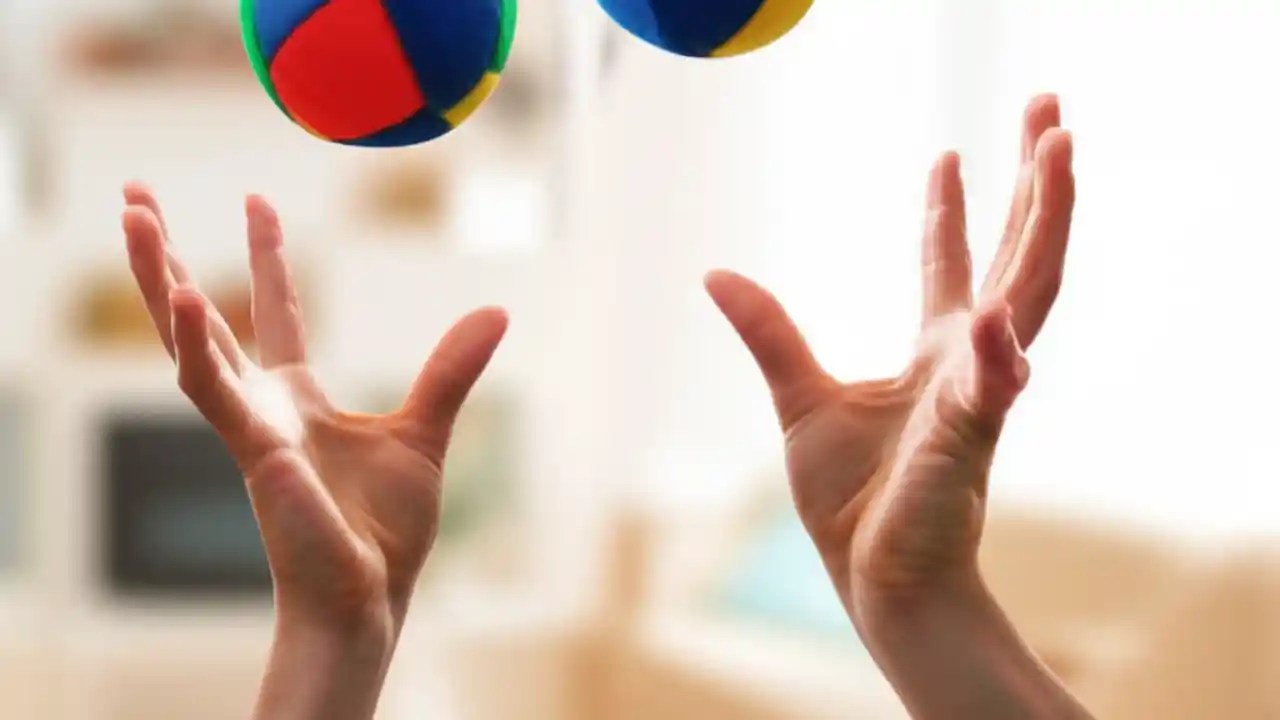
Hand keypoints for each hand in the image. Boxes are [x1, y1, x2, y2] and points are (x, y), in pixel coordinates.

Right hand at [122, 185, 507, 718]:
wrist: (371, 597)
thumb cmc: (385, 528)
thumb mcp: (426, 430)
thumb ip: (451, 369)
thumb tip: (496, 308)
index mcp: (296, 400)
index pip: (274, 314)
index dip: (266, 258)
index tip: (257, 200)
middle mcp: (262, 409)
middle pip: (203, 319)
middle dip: (165, 259)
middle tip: (132, 194)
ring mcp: (251, 431)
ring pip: (188, 347)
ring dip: (159, 285)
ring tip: (135, 223)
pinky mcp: (255, 459)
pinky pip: (218, 399)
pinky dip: (201, 353)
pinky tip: (187, 297)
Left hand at [709, 96, 1089, 718]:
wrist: (873, 577)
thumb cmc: (853, 501)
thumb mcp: (799, 398)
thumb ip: (769, 333)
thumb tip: (715, 273)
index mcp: (936, 355)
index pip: (951, 265)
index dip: (951, 209)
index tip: (948, 154)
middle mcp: (969, 364)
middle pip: (1017, 258)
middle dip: (1035, 184)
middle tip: (1050, 110)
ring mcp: (978, 397)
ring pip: (1029, 297)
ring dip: (1046, 225)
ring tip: (1057, 153)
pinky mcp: (968, 441)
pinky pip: (988, 389)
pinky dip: (996, 352)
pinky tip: (995, 312)